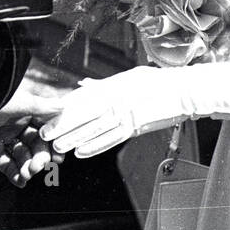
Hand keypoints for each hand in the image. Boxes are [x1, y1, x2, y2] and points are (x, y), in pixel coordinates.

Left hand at [0, 57, 79, 186]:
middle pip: (34, 144)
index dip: (51, 142)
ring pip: (21, 155)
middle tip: (39, 166)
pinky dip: (13, 173)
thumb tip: (63, 106)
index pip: (44, 127)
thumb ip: (40, 106)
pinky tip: (21, 181)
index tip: (58, 155)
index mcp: (23, 110)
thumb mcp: (15, 103)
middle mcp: (15, 123)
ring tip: (28, 173)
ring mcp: (2, 138)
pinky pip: (5, 164)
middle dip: (38, 156)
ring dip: (27, 166)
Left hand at [40, 66, 189, 158]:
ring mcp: (127, 113)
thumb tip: (83, 85)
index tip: (49, 112)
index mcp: (114, 85)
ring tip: (58, 146)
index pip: (84, 96)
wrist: (183, 90)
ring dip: (75, 138)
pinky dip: (96, 147)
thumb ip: (104, 84)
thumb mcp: (129, 77)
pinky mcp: (136, 127)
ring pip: (96, 128)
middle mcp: (118, 98)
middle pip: (85, 113)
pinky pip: (112, 139)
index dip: (64, 106)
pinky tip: (81, 152)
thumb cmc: (157, 82)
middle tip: (45, 133)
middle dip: (64, 124)